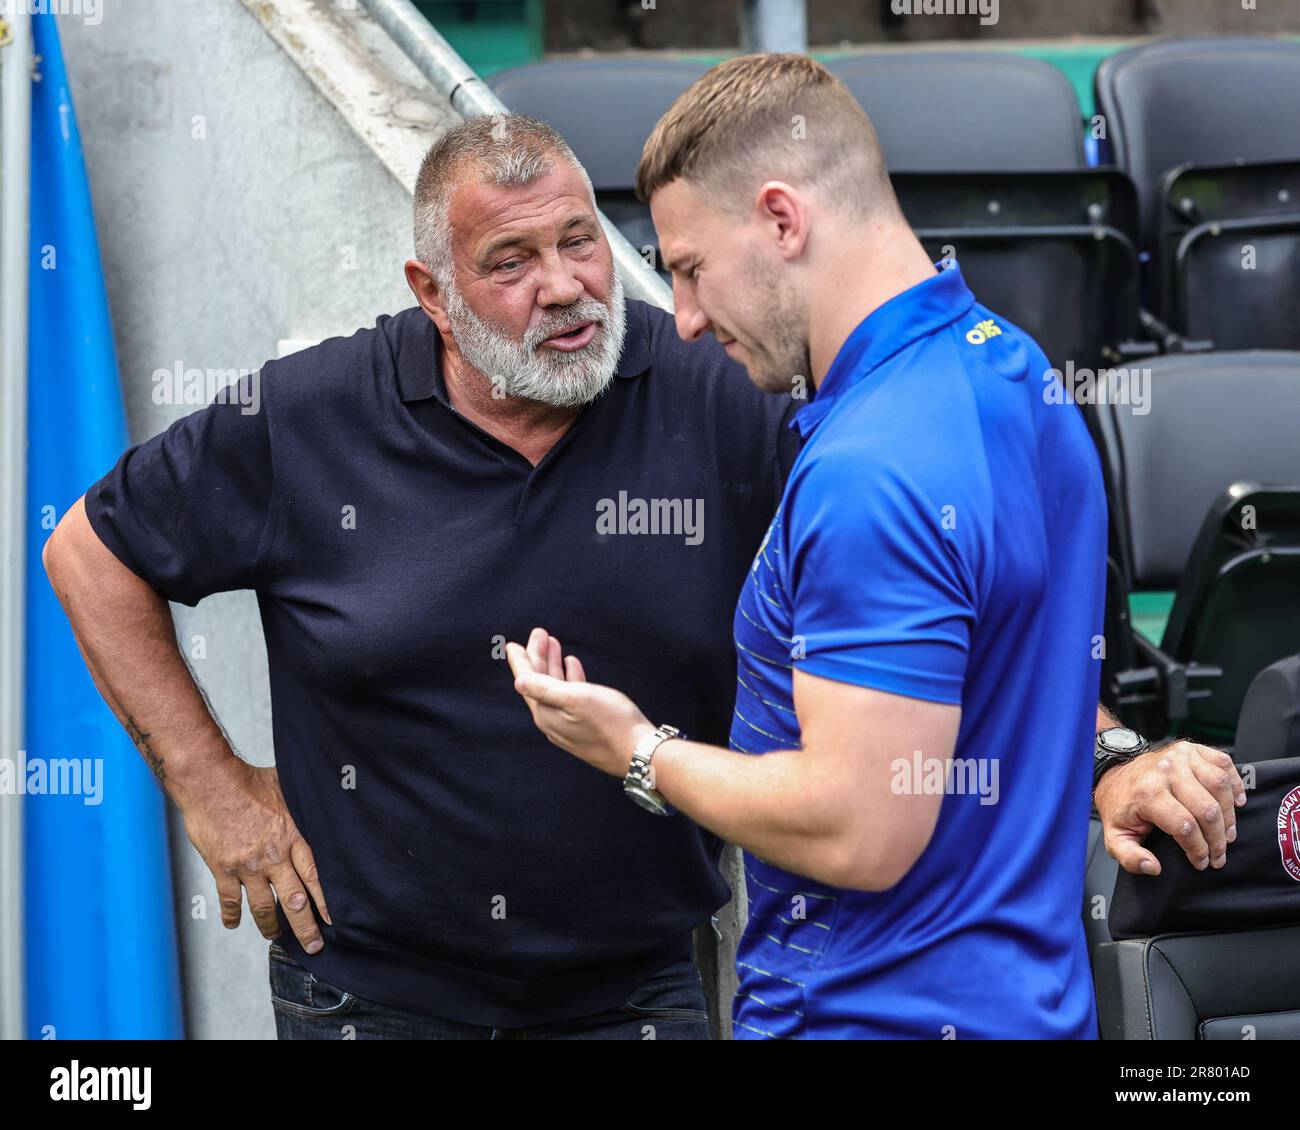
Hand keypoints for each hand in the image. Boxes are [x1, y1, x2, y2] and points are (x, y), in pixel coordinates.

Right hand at [179, 757, 330, 951]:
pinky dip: (232, 915)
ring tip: (277, 937)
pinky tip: (233, 924)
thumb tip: (326, 796)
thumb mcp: (287, 787)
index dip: (326, 900)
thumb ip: (303, 804)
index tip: (334, 919)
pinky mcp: (223, 868)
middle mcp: (272, 855)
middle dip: (306, 927)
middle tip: (314, 946)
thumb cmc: (250, 780)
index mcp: (292, 835)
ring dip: (271, 927)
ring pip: (264, 906)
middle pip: (294, 899)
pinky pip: (230, 899)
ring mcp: (247, 865)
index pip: (314, 875)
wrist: (210, 782)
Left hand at [505, 627, 653, 777]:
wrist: (638, 752)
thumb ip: (544, 688)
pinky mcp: (583, 726)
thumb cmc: (611, 722)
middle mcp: (552, 721)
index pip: (527, 681)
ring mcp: (568, 724)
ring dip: (553, 665)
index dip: (521, 660)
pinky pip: (569, 696)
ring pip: (555, 688)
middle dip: (538, 657)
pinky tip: (573, 665)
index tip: (512, 643)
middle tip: (540, 634)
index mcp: (546, 713)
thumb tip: (518, 681)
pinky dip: (569, 678)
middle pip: (539, 683)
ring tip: (554, 644)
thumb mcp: (576, 699)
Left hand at [1094, 738, 1246, 875]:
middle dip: (1217, 840)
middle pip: (1207, 810)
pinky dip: (1235, 784)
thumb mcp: (1115, 836)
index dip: (1198, 850)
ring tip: (1227, 834)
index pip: (1185, 827)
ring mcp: (1180, 756)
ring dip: (1229, 815)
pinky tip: (1235, 803)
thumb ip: (1130, 857)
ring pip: (1220, 786)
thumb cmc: (1120, 805)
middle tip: (1218, 855)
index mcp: (1147, 793)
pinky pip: (1224, 764)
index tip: (1202, 863)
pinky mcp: (1192, 748)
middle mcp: (1166, 770)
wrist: (1116, 773)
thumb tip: (1153, 867)